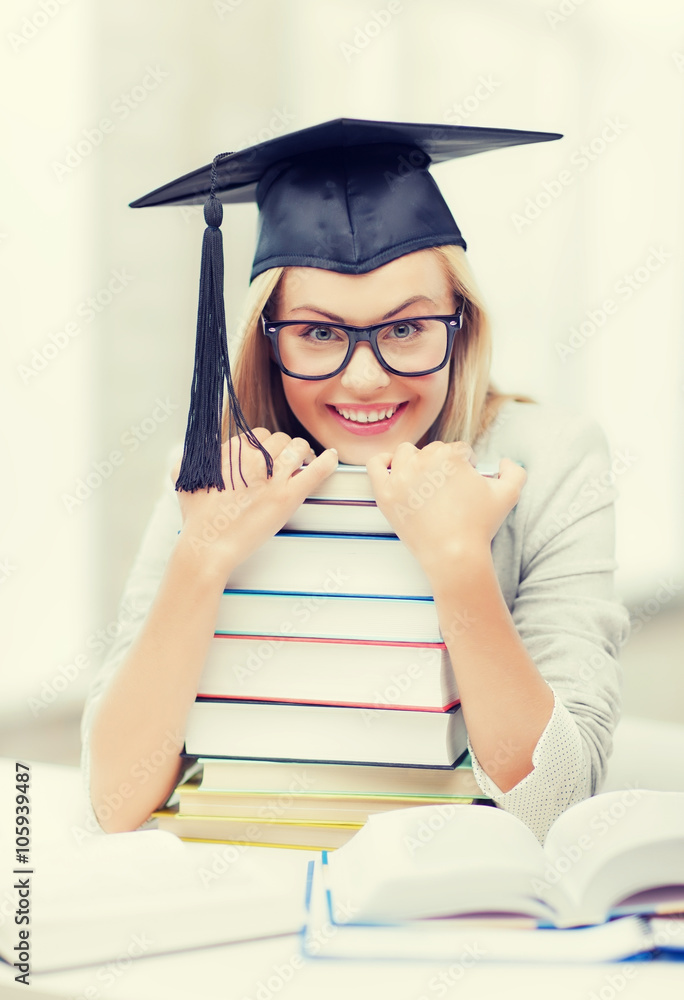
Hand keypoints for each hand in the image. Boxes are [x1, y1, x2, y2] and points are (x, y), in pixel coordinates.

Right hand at [171, 428, 337, 578]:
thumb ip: (189, 460)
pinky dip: (328, 461)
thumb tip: (191, 453)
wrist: (208, 545)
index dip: (263, 444)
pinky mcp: (287, 497)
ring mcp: (272, 477)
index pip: (257, 433)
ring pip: (298, 448)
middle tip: (287, 460)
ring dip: (303, 452)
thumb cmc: (197, 518)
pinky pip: (316, 471)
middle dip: (284, 447)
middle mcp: (253, 459)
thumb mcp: (184, 479)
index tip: (265, 455)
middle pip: (280, 438)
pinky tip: (333, 457)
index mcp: (232, 452)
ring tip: (305, 461)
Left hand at [366, 441, 525, 580]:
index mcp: (450, 455)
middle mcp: (423, 460)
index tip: (464, 486)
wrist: (455, 556)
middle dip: (441, 467)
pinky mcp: (385, 493)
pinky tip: (392, 470)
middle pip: (431, 451)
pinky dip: (381, 463)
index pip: (457, 450)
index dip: (466, 467)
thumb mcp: (509, 495)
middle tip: (446, 492)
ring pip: (405, 454)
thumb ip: (515, 471)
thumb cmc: (480, 526)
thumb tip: (505, 459)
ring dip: (415, 462)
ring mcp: (400, 476)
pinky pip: (375, 465)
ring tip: (425, 483)